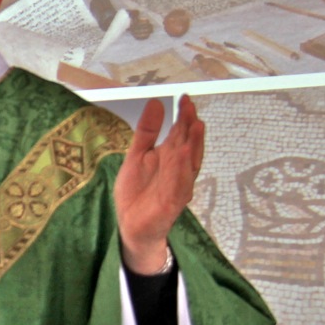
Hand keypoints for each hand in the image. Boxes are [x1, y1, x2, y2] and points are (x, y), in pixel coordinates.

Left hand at [114, 95, 204, 273]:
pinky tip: (183, 155)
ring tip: (195, 126)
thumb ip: (147, 131)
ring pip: (189, 164)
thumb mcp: (136, 155)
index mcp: (171, 158)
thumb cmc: (136, 192)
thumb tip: (156, 103)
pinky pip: (179, 185)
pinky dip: (182, 170)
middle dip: (190, 127)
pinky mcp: (171, 203)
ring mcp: (178, 186)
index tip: (185, 99)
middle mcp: (179, 171)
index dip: (184, 117)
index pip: (180, 134)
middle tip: (191, 108)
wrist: (130, 225)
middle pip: (188, 145)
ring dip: (193, 145)